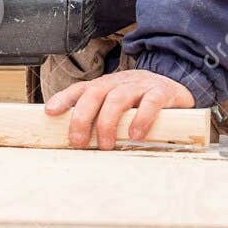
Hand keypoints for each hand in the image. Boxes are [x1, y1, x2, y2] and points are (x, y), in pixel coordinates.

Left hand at [45, 69, 194, 149]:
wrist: (177, 89)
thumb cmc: (142, 104)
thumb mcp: (119, 109)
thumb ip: (101, 120)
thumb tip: (79, 144)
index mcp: (107, 86)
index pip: (81, 89)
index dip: (64, 98)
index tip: (50, 112)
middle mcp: (120, 82)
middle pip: (95, 93)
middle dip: (82, 117)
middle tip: (79, 141)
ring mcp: (141, 85)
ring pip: (118, 98)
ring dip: (108, 122)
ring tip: (106, 145)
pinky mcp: (162, 91)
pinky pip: (150, 102)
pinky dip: (141, 119)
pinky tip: (135, 135)